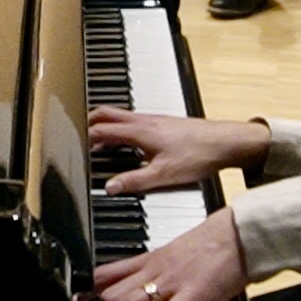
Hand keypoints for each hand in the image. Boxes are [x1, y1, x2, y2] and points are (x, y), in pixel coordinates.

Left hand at [75, 209, 249, 300]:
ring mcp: (170, 283)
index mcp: (152, 259)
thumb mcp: (177, 250)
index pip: (110, 272)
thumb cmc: (215, 242)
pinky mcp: (190, 296)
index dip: (87, 286)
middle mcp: (155, 270)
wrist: (239, 233)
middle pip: (112, 291)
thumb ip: (159, 266)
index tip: (71, 297)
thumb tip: (148, 279)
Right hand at [87, 107, 269, 194]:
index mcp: (139, 131)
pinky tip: (129, 141)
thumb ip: (134, 181)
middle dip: (90, 122)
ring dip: (107, 124)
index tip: (74, 143)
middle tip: (79, 132)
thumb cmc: (199, 155)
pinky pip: (134, 120)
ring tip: (99, 138)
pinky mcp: (164, 123)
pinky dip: (122, 127)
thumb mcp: (163, 175)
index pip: (102, 129)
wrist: (227, 142)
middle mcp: (145, 120)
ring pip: (121, 115)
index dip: (85, 136)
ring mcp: (155, 119)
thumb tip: (111, 186)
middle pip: (108, 113)